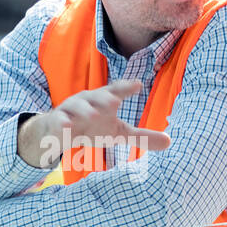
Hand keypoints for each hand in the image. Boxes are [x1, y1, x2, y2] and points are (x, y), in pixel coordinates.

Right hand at [17, 78, 170, 167]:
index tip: (138, 84)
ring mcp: (70, 110)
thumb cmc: (92, 128)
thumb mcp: (117, 133)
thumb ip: (141, 137)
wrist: (59, 133)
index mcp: (103, 101)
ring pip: (77, 106)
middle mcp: (87, 101)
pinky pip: (58, 121)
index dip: (126, 87)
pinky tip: (66, 128)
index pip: (116, 91)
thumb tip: (170, 141)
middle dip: (105, 97)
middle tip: (115, 101)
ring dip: (85, 109)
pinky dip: (61, 123)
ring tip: (94, 115)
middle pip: (97, 96)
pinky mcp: (56, 122)